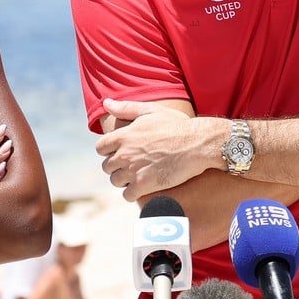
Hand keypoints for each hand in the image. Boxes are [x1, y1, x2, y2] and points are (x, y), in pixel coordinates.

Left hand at [96, 99, 210, 201]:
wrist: (197, 144)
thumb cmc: (177, 125)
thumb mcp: (152, 110)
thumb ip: (126, 108)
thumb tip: (106, 103)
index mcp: (124, 135)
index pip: (100, 148)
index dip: (108, 150)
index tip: (119, 152)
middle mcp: (125, 153)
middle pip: (107, 166)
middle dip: (117, 166)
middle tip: (131, 164)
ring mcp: (133, 170)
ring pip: (116, 181)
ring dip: (124, 180)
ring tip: (137, 175)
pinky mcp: (144, 185)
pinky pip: (127, 195)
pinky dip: (133, 193)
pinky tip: (142, 187)